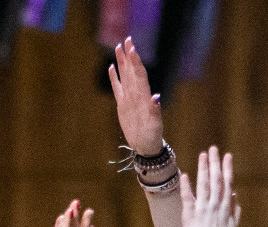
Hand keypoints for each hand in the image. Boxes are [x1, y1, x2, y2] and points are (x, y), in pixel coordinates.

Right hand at [108, 38, 165, 156]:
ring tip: (119, 47)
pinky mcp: (123, 104)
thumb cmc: (152, 137)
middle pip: (132, 71)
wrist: (146, 146)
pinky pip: (117, 88)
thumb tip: (156, 98)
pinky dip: (114, 77)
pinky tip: (111, 67)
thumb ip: (155, 111)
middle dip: (130, 56)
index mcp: (144, 97)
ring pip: (124, 76)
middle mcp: (136, 94)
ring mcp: (129, 98)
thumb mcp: (155, 126)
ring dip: (122, 62)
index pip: (140, 75)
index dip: (136, 61)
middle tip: (127, 40)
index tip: (132, 48)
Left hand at [179, 147, 240, 226]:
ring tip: (203, 155)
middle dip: (215, 163)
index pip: (227, 183)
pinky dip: (186, 187)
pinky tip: (185, 175)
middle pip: (216, 180)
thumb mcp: (233, 225)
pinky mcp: (190, 215)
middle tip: (213, 148)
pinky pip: (188, 198)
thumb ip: (235, 209)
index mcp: (226, 206)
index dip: (227, 168)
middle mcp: (215, 205)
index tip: (227, 155)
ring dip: (203, 169)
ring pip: (204, 185)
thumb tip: (235, 194)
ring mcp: (203, 209)